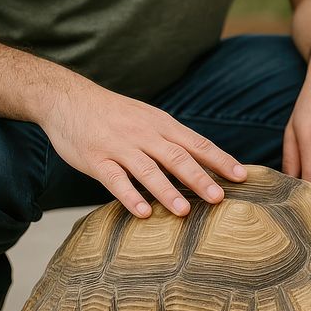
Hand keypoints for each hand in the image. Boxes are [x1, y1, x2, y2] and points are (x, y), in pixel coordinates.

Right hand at [39, 85, 246, 217]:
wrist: (68, 98)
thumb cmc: (116, 114)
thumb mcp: (150, 119)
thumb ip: (174, 140)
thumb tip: (207, 163)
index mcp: (162, 125)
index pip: (197, 144)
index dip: (220, 161)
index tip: (241, 177)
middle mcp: (145, 135)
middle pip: (177, 158)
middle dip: (200, 179)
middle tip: (219, 199)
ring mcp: (120, 147)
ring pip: (148, 170)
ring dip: (167, 191)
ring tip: (184, 212)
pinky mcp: (96, 159)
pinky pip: (115, 180)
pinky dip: (130, 197)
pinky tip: (143, 212)